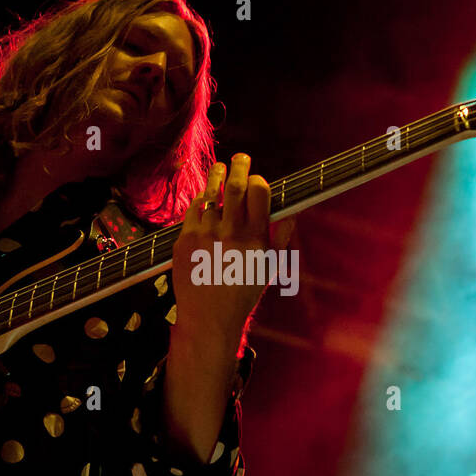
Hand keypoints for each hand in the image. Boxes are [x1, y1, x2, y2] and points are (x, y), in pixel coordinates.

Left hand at [172, 152, 296, 344]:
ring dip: (216, 177)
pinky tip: (206, 198)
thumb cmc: (242, 294)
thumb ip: (281, 239)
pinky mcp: (184, 241)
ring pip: (210, 194)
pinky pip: (192, 211)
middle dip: (239, 165)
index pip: (259, 192)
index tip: (257, 179)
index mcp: (255, 239)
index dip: (258, 180)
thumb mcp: (269, 269)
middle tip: (241, 157)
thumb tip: (291, 214)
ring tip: (220, 168)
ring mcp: (205, 235)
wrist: (209, 318)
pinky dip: (201, 201)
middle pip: (234, 185)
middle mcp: (230, 233)